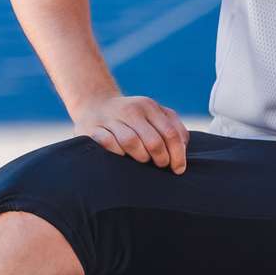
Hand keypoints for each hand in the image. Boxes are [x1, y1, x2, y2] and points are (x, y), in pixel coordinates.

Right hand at [72, 94, 189, 173]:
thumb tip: (183, 150)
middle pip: (153, 141)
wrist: (95, 105)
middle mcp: (130, 109)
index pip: (171, 134)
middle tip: (160, 165)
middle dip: (160, 159)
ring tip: (142, 160)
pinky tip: (121, 156)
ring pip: (131, 142)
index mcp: (149, 106)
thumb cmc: (133, 118)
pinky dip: (118, 154)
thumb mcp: (155, 116)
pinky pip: (109, 144)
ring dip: (141, 157)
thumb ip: (174, 129)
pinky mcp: (92, 129)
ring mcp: (110, 118)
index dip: (178, 155)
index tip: (178, 169)